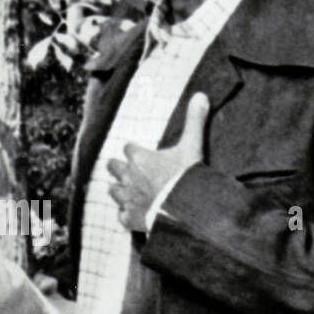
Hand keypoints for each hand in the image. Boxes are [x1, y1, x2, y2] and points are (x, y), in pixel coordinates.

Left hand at [107, 92, 208, 231]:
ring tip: (132, 193)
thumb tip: (201, 95)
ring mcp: (126, 198)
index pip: (127, 148)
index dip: (134, 151)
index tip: (142, 155)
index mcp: (138, 157)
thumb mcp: (192, 146)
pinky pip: (121, 215)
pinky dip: (127, 215)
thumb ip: (195, 121)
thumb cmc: (186, 176)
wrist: (184, 210)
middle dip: (120, 169)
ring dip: (120, 191)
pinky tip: (136, 215)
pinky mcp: (129, 218)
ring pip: (113, 191)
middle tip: (133, 173)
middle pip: (112, 167)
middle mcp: (127, 176)